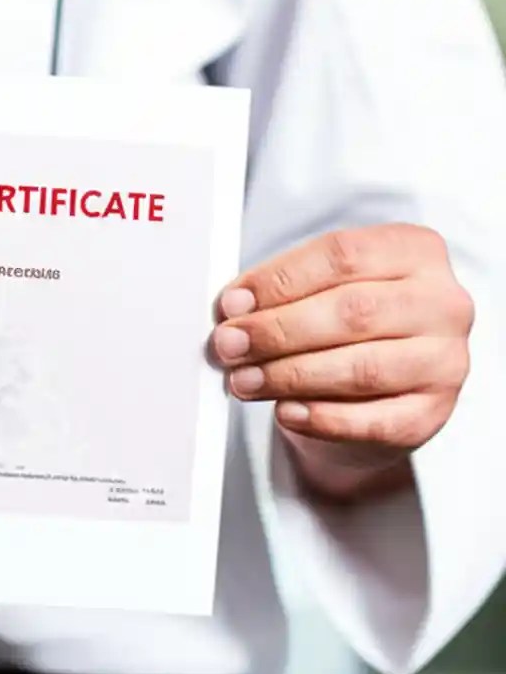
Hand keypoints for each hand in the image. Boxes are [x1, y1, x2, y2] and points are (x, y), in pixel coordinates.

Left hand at [211, 224, 472, 497]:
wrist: (373, 393)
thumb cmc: (342, 329)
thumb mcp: (319, 292)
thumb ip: (282, 292)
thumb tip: (234, 308)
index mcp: (414, 252)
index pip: (342, 255)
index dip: (279, 280)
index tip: (232, 303)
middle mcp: (441, 303)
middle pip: (352, 311)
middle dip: (278, 330)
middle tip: (229, 345)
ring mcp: (444, 361)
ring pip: (361, 368)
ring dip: (289, 376)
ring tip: (244, 380)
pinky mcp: (431, 414)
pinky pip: (373, 421)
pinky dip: (321, 418)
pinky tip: (285, 412)